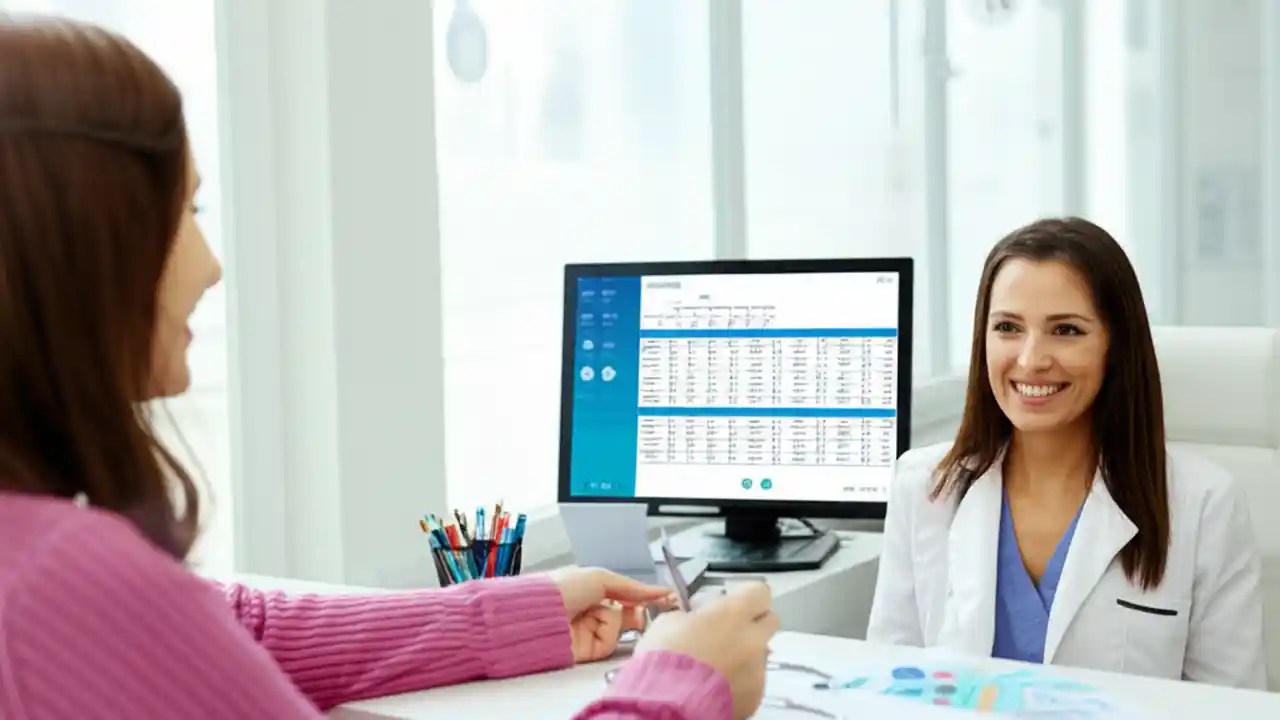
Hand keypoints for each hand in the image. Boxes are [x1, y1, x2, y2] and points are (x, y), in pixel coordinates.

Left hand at [549, 566, 674, 662]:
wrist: (538, 613)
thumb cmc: (561, 588)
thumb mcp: (600, 577)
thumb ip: (630, 586)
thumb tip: (658, 591)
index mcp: (591, 590)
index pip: (625, 594)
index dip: (644, 596)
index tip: (667, 597)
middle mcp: (591, 611)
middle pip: (628, 614)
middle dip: (637, 611)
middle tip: (648, 609)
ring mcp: (589, 631)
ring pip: (620, 629)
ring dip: (615, 621)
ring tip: (601, 615)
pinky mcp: (587, 651)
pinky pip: (610, 643)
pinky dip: (606, 634)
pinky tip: (595, 628)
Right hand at [633, 582, 778, 719]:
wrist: (669, 704)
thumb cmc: (665, 658)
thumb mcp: (668, 622)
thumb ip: (692, 615)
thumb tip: (696, 618)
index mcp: (733, 613)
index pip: (759, 591)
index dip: (745, 596)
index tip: (731, 602)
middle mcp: (753, 638)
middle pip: (770, 620)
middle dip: (752, 622)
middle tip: (727, 630)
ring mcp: (758, 669)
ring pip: (760, 653)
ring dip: (744, 653)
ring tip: (716, 665)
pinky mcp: (756, 696)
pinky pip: (753, 680)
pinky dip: (739, 680)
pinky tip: (716, 685)